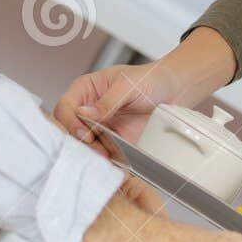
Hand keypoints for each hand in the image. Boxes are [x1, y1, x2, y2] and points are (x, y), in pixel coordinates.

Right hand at [53, 26, 235, 145]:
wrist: (176, 91)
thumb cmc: (152, 79)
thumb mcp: (128, 85)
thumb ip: (107, 101)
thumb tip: (84, 114)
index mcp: (87, 89)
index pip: (65, 107)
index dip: (70, 121)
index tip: (84, 132)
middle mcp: (90, 110)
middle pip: (70, 129)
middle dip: (79, 141)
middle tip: (95, 148)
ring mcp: (101, 127)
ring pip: (84, 146)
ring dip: (92, 153)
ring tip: (106, 156)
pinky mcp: (114, 142)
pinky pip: (103, 154)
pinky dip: (106, 161)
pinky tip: (113, 162)